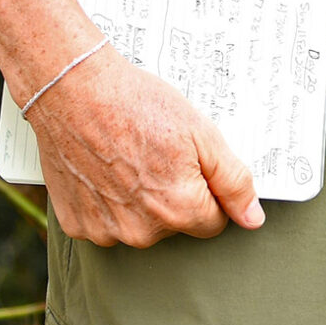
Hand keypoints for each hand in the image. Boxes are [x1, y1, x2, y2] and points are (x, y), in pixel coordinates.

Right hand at [30, 47, 263, 247]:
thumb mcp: (202, 133)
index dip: (209, 192)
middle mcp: (142, 231)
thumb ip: (233, 181)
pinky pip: (106, 223)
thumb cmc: (136, 105)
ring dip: (141, 202)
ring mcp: (106, 232)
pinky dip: (108, 203)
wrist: (73, 93)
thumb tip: (252, 218)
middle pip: (176, 224)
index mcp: (179, 209)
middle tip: (158, 154)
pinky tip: (105, 170)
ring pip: (141, 226)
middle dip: (175, 195)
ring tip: (129, 158)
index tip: (192, 165)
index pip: (214, 221)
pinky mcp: (77, 225)